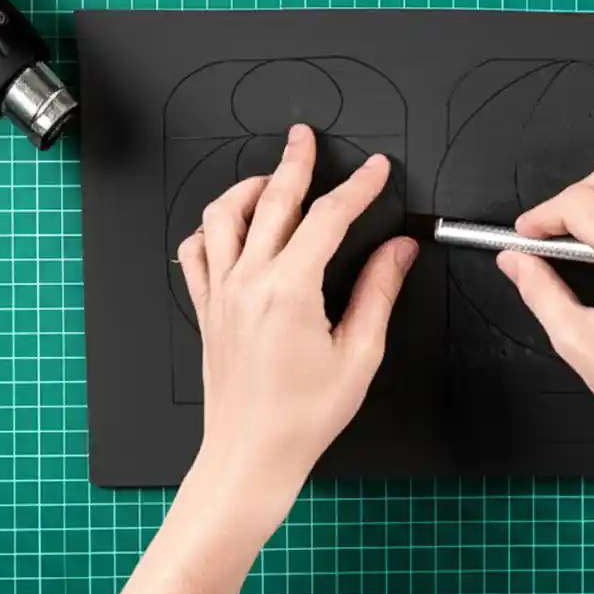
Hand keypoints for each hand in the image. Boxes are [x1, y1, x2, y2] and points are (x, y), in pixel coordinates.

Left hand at [175, 124, 418, 513]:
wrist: (251, 455)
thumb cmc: (302, 416)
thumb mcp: (359, 354)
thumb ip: (379, 292)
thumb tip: (398, 251)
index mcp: (290, 290)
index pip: (328, 217)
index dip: (357, 187)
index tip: (375, 171)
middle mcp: (248, 282)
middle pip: (272, 200)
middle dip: (295, 162)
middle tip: (307, 138)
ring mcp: (221, 293)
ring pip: (223, 216)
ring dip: (249, 188)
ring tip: (271, 179)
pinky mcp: (206, 309)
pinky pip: (195, 252)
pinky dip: (210, 229)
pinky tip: (228, 228)